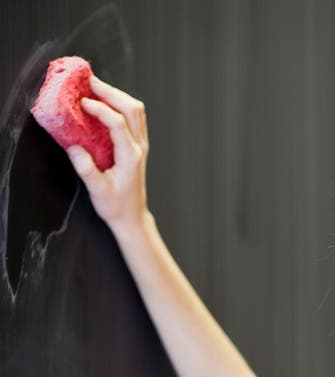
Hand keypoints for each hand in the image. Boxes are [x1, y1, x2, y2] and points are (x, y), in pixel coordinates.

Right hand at [66, 75, 148, 230]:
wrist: (132, 218)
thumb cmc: (116, 207)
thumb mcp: (98, 191)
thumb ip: (86, 169)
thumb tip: (73, 147)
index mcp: (130, 156)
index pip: (118, 123)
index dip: (100, 109)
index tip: (83, 102)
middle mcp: (139, 147)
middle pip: (131, 108)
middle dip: (110, 92)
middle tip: (89, 81)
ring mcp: (141, 145)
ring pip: (136, 110)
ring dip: (117, 95)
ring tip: (96, 87)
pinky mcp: (138, 146)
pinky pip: (135, 117)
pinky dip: (121, 104)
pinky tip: (106, 102)